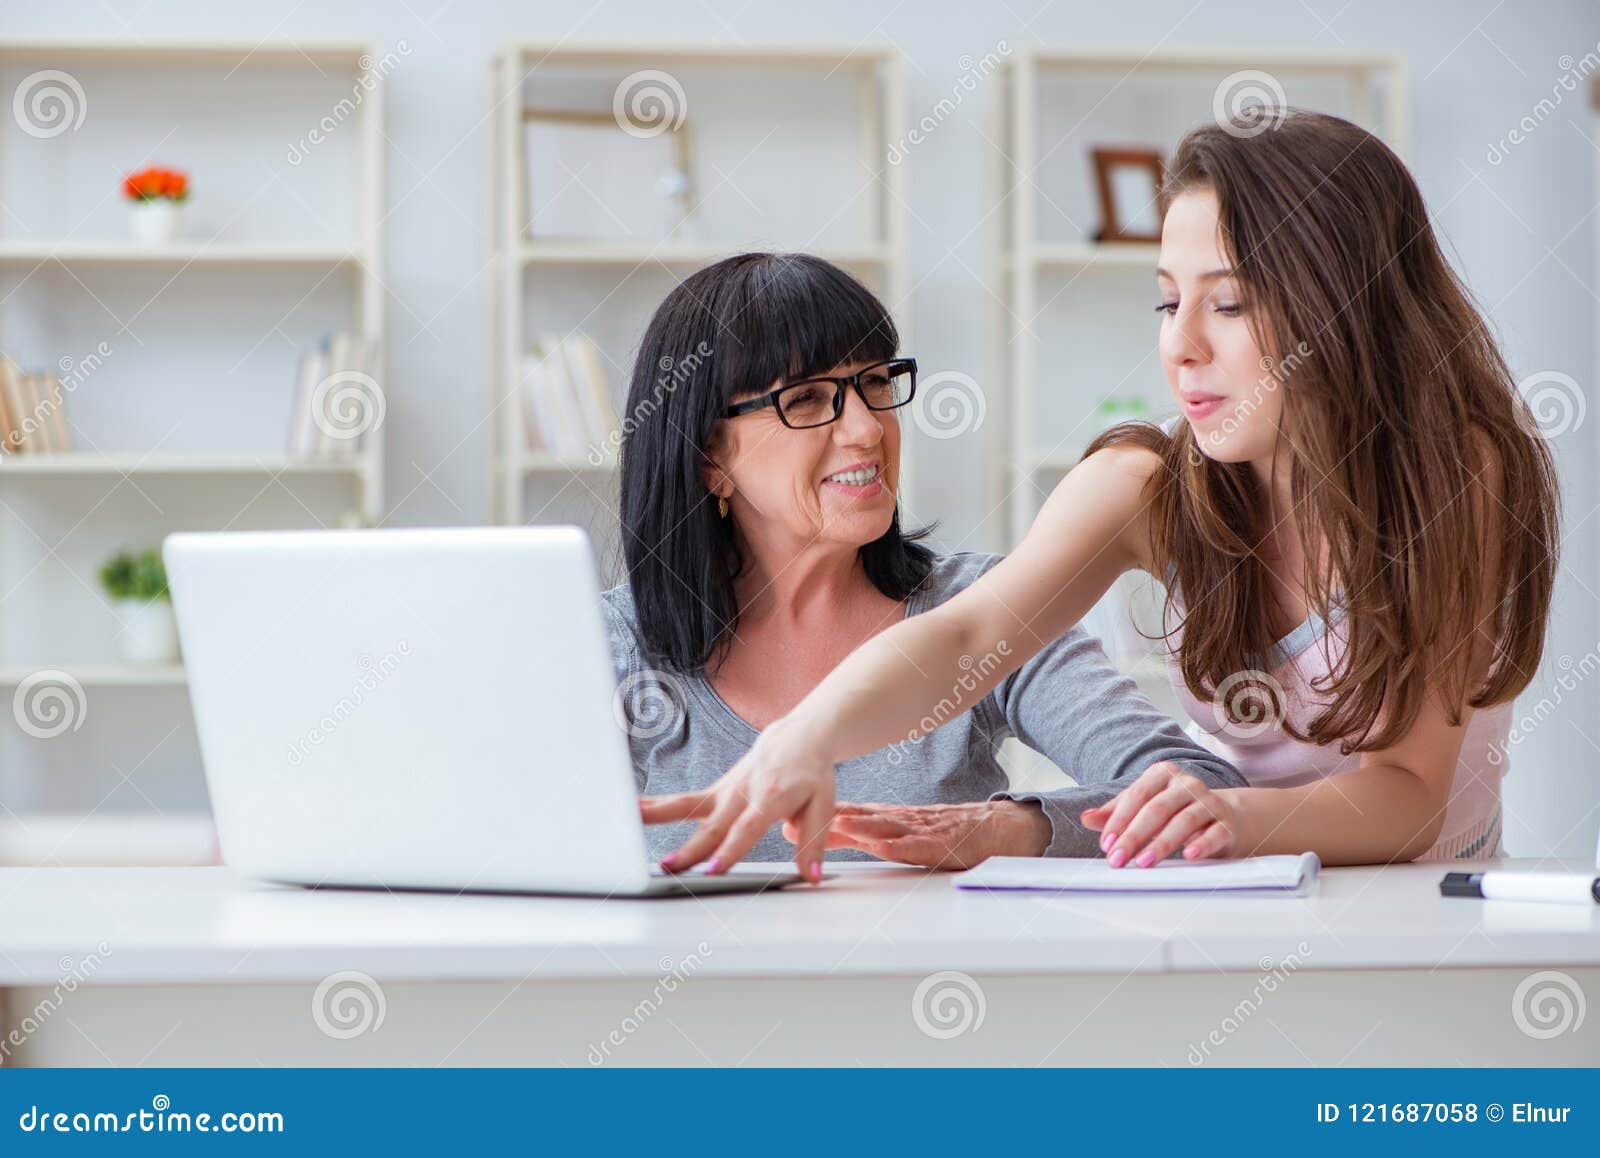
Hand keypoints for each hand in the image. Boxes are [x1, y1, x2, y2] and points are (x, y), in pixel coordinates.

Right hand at [638, 718, 832, 883]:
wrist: (798, 737)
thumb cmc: (811, 773)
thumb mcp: (823, 807)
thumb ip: (812, 844)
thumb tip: (811, 878)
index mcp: (769, 797)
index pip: (746, 828)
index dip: (729, 850)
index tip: (713, 870)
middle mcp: (741, 793)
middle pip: (712, 825)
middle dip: (690, 848)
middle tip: (670, 868)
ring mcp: (724, 791)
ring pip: (688, 805)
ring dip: (660, 816)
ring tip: (632, 823)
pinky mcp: (714, 792)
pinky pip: (683, 800)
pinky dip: (656, 803)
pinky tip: (631, 809)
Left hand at [783, 800, 1050, 870]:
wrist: (1002, 827)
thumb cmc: (951, 830)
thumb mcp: (902, 832)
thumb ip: (864, 834)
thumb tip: (822, 834)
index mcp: (894, 818)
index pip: (853, 814)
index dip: (820, 815)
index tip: (788, 815)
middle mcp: (906, 821)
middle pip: (864, 819)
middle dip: (830, 820)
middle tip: (798, 822)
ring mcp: (927, 831)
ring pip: (890, 829)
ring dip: (862, 826)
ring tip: (836, 824)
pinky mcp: (950, 845)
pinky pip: (925, 846)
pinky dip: (905, 845)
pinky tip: (889, 846)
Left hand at [1078, 762, 1239, 866]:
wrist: (1226, 817)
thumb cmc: (1175, 811)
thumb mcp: (1144, 807)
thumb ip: (1115, 812)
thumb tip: (1085, 818)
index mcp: (1162, 775)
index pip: (1136, 796)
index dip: (1119, 820)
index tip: (1106, 844)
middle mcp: (1186, 784)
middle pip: (1156, 809)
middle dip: (1134, 836)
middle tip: (1118, 860)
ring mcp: (1209, 803)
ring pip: (1184, 821)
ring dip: (1161, 843)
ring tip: (1143, 863)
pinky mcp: (1226, 824)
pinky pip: (1214, 833)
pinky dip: (1202, 844)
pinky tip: (1189, 855)